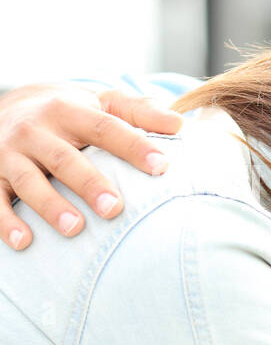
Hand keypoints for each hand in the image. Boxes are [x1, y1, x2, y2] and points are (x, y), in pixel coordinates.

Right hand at [0, 84, 182, 248]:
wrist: (7, 105)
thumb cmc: (70, 113)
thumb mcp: (101, 102)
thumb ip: (139, 111)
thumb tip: (179, 125)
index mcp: (69, 111)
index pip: (104, 128)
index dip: (133, 146)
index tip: (161, 167)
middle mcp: (36, 131)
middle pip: (64, 158)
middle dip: (89, 183)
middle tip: (115, 208)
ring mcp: (11, 154)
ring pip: (29, 180)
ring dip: (50, 205)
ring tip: (75, 228)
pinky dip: (5, 220)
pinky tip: (23, 242)